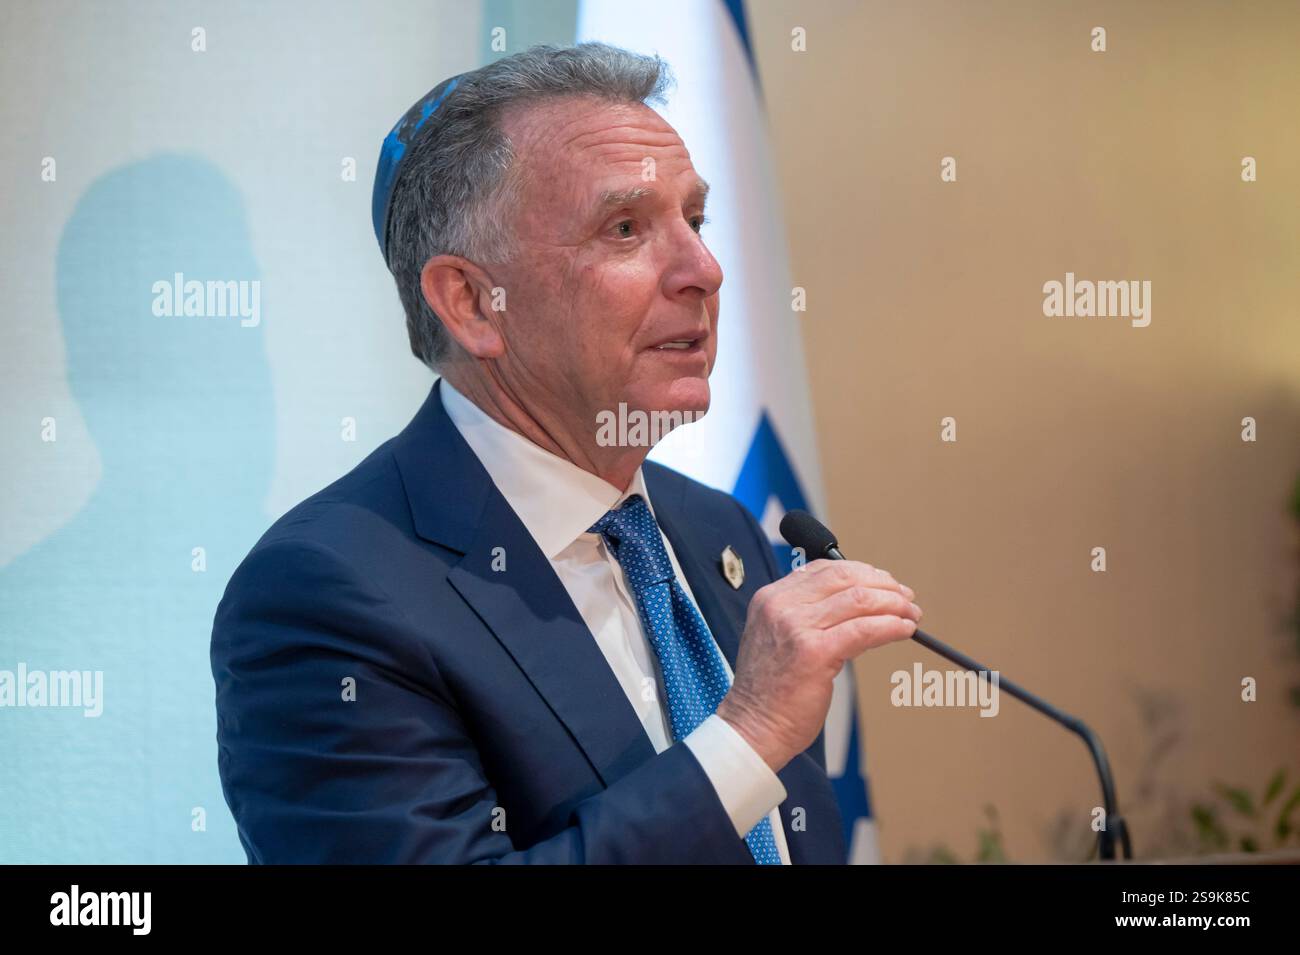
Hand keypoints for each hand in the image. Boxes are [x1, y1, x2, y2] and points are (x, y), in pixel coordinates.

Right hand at [716, 559, 920, 771]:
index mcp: (771, 598)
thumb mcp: (777, 637)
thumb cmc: (770, 691)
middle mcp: (781, 606)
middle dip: (883, 584)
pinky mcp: (815, 652)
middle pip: (844, 577)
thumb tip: (855, 603)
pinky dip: (891, 626)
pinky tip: (904, 630)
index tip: (884, 582)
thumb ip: (805, 615)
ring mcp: (796, 627)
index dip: (861, 572)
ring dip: (894, 604)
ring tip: (911, 615)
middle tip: (905, 597)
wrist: (754, 726)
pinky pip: (865, 629)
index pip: (824, 569)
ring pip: (859, 599)